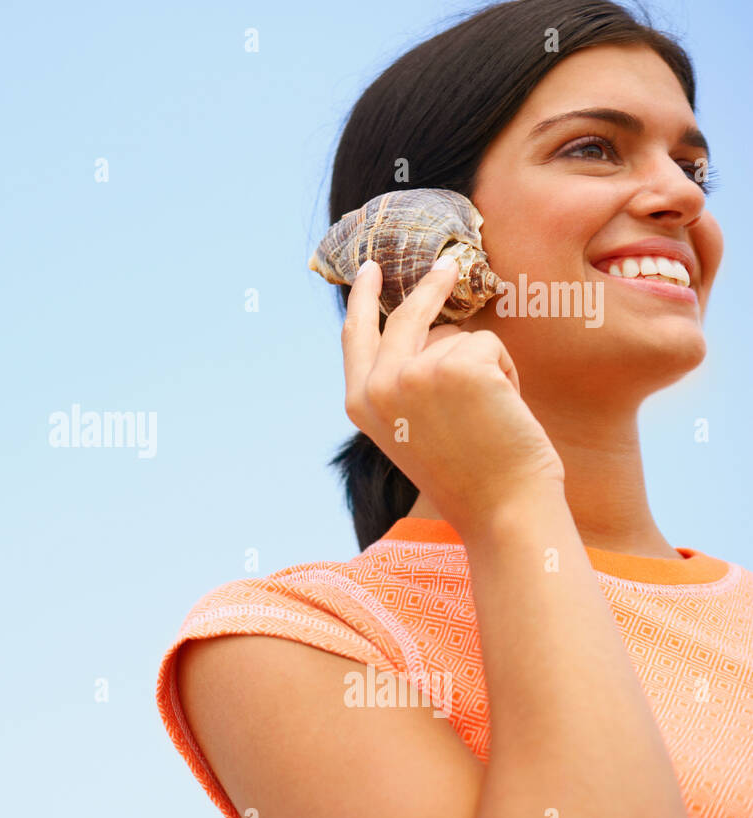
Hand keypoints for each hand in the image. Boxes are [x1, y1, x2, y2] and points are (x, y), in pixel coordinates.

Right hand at [340, 257, 565, 533]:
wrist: (503, 508)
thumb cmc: (470, 475)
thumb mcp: (414, 429)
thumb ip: (404, 386)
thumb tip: (429, 331)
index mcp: (360, 404)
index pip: (356, 336)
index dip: (364, 299)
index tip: (370, 270)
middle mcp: (378, 386)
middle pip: (405, 315)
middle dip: (431, 284)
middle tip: (451, 263)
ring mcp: (414, 373)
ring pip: (457, 335)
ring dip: (485, 366)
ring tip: (490, 415)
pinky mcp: (458, 365)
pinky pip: (488, 343)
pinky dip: (508, 373)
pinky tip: (504, 411)